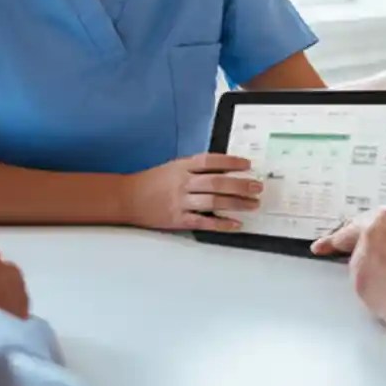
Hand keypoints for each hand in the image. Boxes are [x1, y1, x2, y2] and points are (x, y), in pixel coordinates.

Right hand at [123, 153, 262, 230]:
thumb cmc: (152, 182)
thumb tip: (223, 170)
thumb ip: (194, 168)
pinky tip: (236, 224)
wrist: (128, 198)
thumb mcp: (173, 167)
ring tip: (253, 204)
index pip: (210, 161)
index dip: (230, 162)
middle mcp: (182, 183)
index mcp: (181, 166)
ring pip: (213, 201)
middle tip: (257, 187)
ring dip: (236, 203)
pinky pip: (203, 222)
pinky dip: (221, 223)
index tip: (247, 165)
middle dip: (240, 185)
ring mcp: (180, 202)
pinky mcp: (178, 219)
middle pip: (216, 182)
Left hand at [313, 208, 385, 335]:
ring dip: (371, 275)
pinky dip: (375, 293)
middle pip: (349, 239)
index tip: (334, 231)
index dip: (349, 227)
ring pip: (359, 267)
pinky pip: (365, 288)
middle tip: (321, 247)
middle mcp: (368, 235)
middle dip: (333, 243)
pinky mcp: (359, 285)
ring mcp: (361, 261)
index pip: (362, 220)